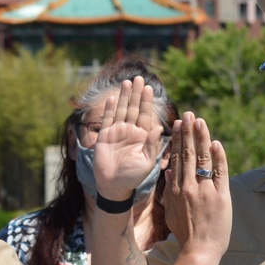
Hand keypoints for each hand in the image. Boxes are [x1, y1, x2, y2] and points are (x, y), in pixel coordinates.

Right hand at [93, 76, 164, 200]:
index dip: (147, 101)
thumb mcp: (147, 162)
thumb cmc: (133, 177)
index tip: (149, 88)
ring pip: (122, 110)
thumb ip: (153, 145)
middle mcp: (131, 132)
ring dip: (125, 97)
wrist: (113, 186)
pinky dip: (109, 109)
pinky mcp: (105, 136)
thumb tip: (159, 127)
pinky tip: (113, 98)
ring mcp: (117, 133)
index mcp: (143, 137)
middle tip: (139, 78)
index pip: (146, 115)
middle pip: (134, 108)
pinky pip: (108, 119)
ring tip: (127, 82)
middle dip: (137, 94)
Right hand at [164, 112, 230, 259]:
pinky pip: (220, 172)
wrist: (199, 252)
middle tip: (189, 114)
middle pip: (187, 154)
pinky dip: (218, 157)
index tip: (178, 125)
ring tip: (200, 121)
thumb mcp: (170, 213)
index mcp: (176, 191)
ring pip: (202, 159)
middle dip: (188, 132)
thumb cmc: (185, 235)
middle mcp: (189, 187)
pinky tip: (215, 143)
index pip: (176, 159)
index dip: (177, 140)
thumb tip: (168, 173)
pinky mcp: (221, 197)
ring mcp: (205, 191)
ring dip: (201, 138)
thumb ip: (169, 192)